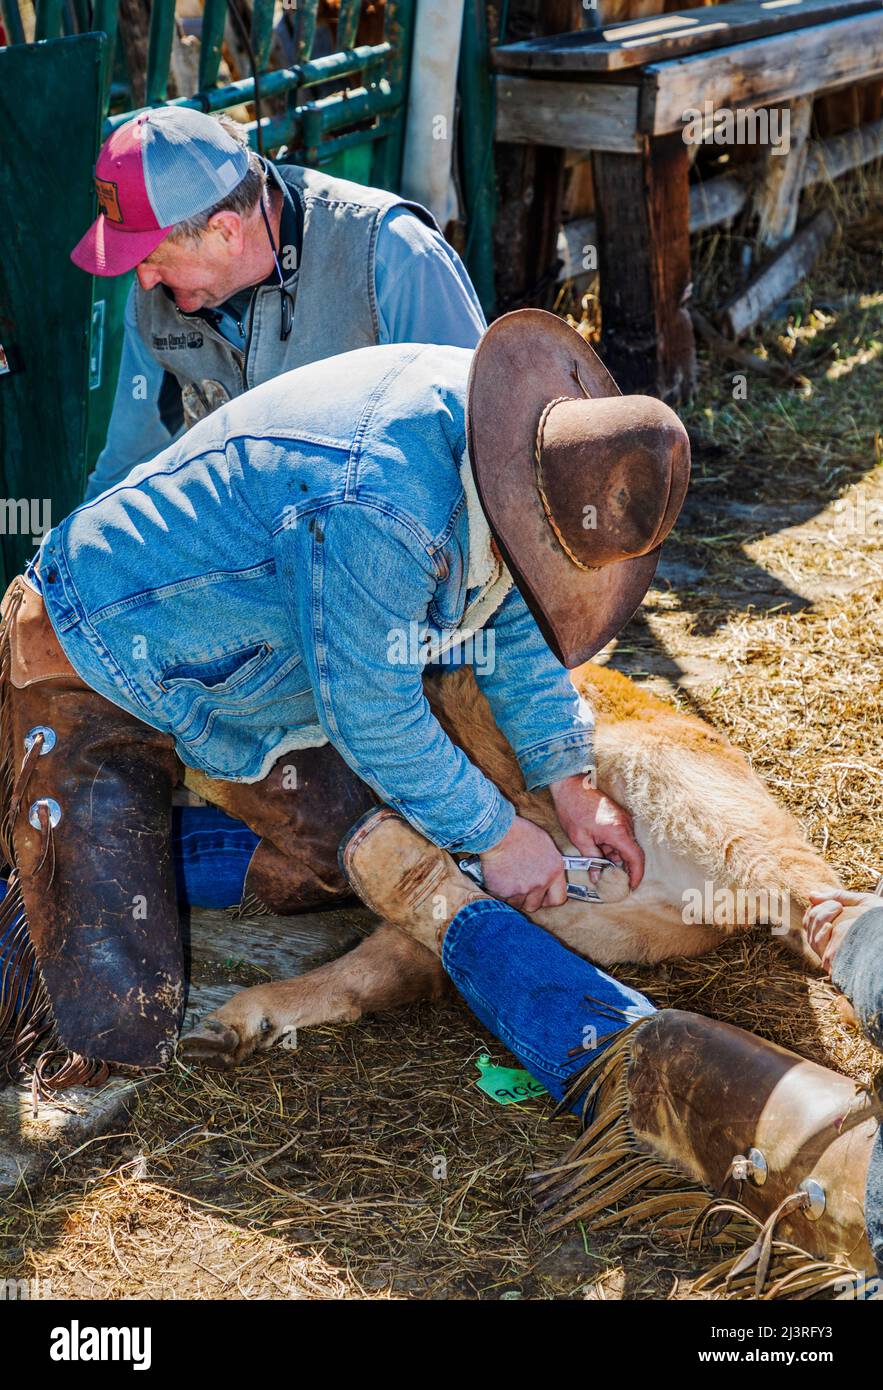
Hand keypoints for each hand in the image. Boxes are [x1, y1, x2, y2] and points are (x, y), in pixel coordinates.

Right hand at [480, 815, 568, 912]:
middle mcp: (541, 882)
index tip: (542, 897)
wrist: (497, 833)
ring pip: (516, 904)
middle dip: (526, 899)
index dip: (548, 899)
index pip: (558, 898)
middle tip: (519, 887)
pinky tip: (497, 879)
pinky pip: (501, 900)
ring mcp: (522, 889)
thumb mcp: (544, 844)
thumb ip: (549, 865)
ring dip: (511, 896)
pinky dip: (498, 893)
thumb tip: (547, 874)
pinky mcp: (504, 892)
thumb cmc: (519, 832)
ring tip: (506, 880)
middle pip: (534, 905)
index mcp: (554, 870)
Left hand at [549, 775, 643, 890]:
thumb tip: (598, 877)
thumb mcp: (580, 839)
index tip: (631, 886)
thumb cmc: (573, 808)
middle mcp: (625, 824)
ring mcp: (623, 819)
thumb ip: (592, 860)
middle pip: (631, 853)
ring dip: (613, 855)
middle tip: (609, 878)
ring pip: (625, 845)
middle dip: (621, 867)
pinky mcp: (618, 816)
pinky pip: (620, 836)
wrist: (570, 785)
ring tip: (595, 856)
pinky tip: (597, 846)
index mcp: (618, 831)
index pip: (636, 858)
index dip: (636, 874)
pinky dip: (611, 845)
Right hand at [803, 888, 880, 974]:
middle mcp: (830, 945)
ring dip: (820, 917)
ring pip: (811, 935)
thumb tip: (811, 895)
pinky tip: (830, 926)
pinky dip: (820, 933)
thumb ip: (837, 896)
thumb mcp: (860, 902)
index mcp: (834, 932)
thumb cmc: (879, 919)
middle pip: (809, 926)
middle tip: (838, 905)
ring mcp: (831, 953)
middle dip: (819, 910)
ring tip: (838, 909)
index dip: (815, 909)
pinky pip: (817, 945)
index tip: (833, 902)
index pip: (811, 921)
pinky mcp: (833, 960)